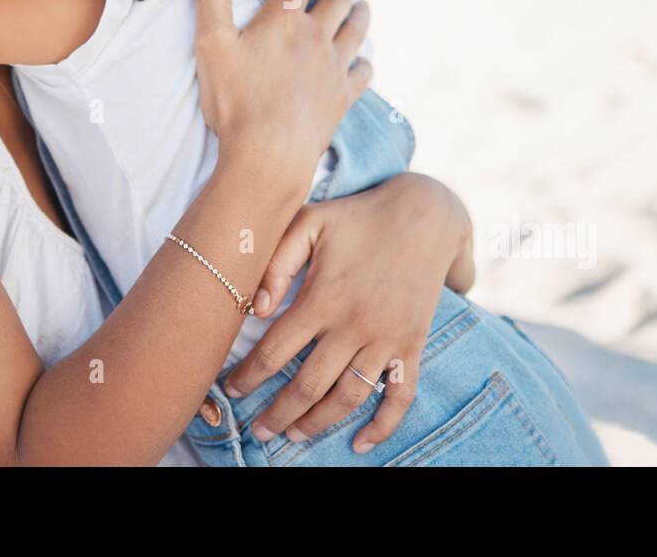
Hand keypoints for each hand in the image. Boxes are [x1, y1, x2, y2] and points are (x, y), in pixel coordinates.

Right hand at [193, 0, 371, 194]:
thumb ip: (211, 1)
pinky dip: (364, 63)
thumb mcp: (211, 46)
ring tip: (362, 4)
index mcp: (285, 20)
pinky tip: (363, 62)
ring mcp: (333, 66)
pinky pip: (362, 73)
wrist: (271, 152)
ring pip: (357, 30)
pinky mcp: (342, 96)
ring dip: (360, 12)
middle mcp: (316, 36)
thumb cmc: (238, 100)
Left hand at [224, 172, 467, 454]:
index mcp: (324, 297)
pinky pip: (400, 395)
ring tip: (293, 435)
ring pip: (348, 397)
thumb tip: (257, 308)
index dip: (249, 376)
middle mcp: (355, 325)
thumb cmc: (358, 216)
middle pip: (308, 385)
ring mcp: (387, 338)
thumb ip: (278, 261)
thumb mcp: (310, 222)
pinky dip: (383, 425)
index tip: (230, 390)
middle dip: (277, 413)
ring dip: (317, 423)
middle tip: (258, 430)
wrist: (426, 214)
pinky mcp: (412, 344)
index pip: (276, 351)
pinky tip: (360, 442)